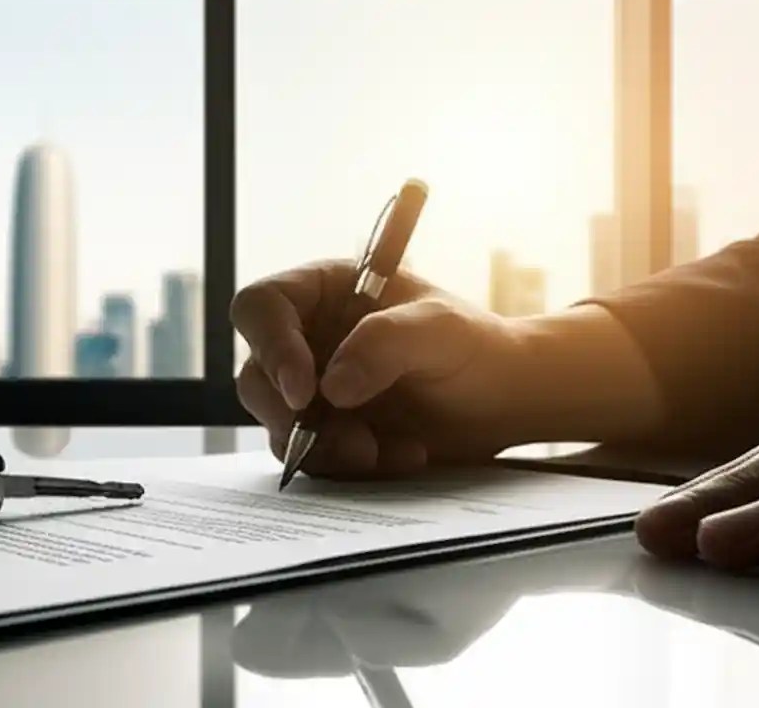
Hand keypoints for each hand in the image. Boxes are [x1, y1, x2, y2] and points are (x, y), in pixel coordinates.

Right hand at [231, 260, 526, 478]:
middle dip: (293, 416)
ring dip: (325, 447)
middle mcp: (307, 338)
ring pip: (278, 425)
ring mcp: (314, 389)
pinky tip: (399, 456)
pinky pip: (312, 457)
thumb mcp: (440, 330)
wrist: (502, 402)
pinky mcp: (328, 432)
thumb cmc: (476, 348)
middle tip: (347, 440)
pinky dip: (349, 466)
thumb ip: (385, 343)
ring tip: (382, 451)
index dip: (271, 347)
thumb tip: (330, 387)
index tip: (305, 392)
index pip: (262, 307)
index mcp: (323, 291)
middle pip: (256, 375)